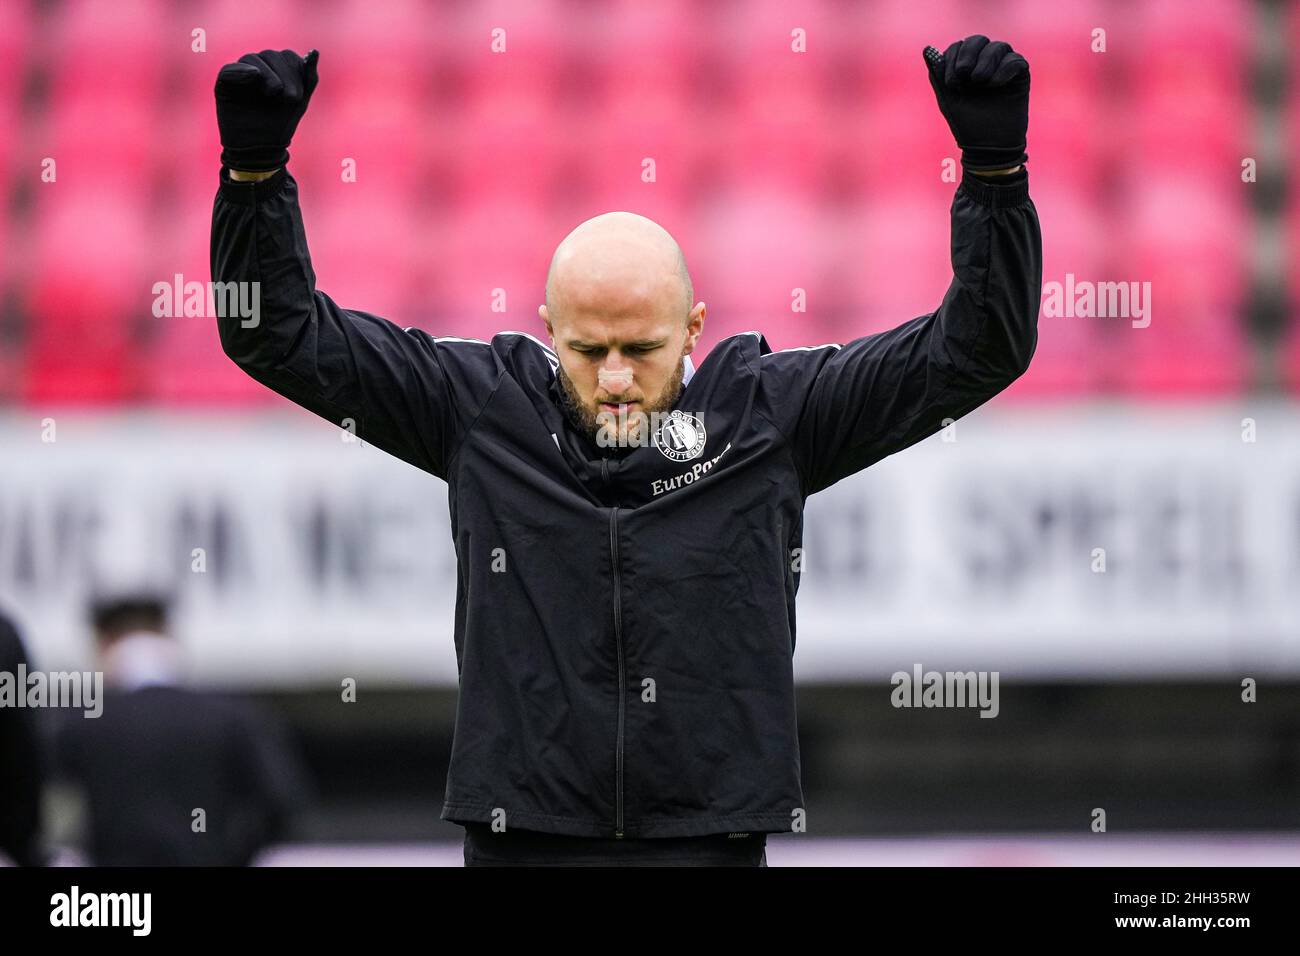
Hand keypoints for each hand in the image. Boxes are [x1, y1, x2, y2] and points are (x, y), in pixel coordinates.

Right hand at [215, 48, 319, 171]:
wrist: (261, 150)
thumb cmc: (280, 125)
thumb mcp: (299, 101)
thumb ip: (308, 77)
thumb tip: (315, 52)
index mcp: (275, 71)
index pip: (287, 56)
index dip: (296, 70)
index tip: (299, 94)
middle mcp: (257, 69)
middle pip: (272, 55)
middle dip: (286, 75)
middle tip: (291, 98)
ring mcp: (240, 75)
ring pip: (252, 59)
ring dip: (268, 74)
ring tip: (273, 93)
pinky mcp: (224, 84)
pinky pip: (230, 70)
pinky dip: (242, 71)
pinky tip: (254, 76)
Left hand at [923, 36, 1028, 171]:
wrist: (987, 146)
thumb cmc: (966, 123)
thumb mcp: (947, 98)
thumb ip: (938, 74)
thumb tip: (927, 49)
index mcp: (967, 66)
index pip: (959, 46)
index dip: (952, 58)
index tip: (950, 82)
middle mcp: (986, 63)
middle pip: (978, 40)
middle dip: (968, 54)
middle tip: (963, 74)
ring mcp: (1004, 67)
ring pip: (998, 46)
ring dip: (985, 62)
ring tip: (979, 82)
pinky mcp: (1021, 75)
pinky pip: (1015, 60)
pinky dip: (1003, 70)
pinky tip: (994, 85)